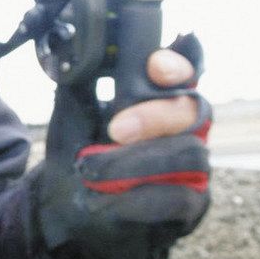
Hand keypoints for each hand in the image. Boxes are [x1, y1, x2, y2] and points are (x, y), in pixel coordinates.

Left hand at [36, 38, 210, 258]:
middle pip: (194, 111)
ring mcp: (191, 169)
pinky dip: (139, 197)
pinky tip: (106, 199)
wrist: (65, 211)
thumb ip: (81, 83)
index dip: (177, 66)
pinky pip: (180, 197)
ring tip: (94, 170)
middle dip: (154, 116)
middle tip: (115, 129)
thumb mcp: (69, 117)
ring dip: (138, 161)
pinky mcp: (190, 206)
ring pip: (190, 153)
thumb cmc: (75, 158)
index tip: (155, 68)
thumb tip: (82, 47)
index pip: (184, 75)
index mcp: (157, 102)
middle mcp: (183, 131)